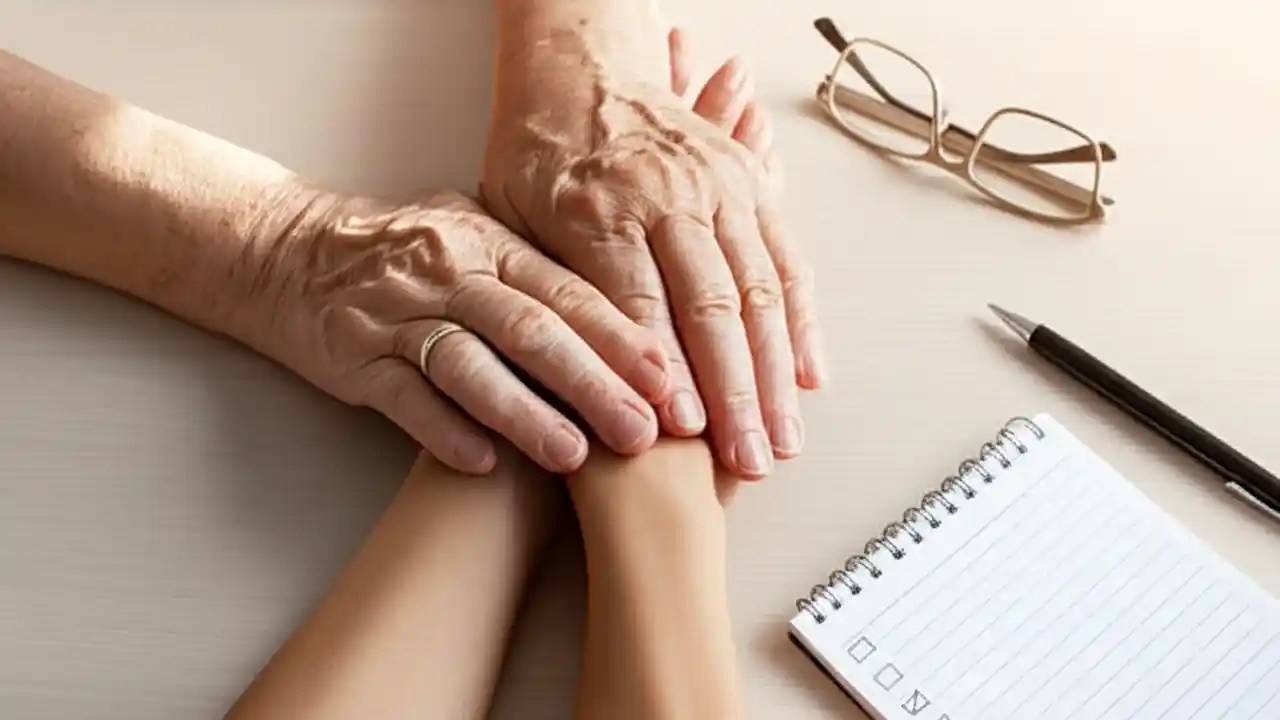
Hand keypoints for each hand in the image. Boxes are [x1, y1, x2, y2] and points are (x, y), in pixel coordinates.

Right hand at [241, 189, 669, 474]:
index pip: (569, 292)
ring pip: (469, 365)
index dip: (622, 337)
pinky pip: (404, 397)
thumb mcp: (474, 235)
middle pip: (530, 329)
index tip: (673, 380)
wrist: (287, 251)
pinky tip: (482, 462)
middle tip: (643, 433)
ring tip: (574, 456)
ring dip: (524, 413)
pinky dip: (443, 429)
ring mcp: (399, 316)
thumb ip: (540, 270)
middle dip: (592, 383)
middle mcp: (450, 273)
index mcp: (491, 242)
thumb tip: (636, 314)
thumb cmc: (405, 251)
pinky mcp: (354, 357)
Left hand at [483, 30, 823, 479]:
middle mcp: (669, 196)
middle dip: (734, 393)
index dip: (662, 372)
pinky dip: (802, 324)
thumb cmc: (535, 150)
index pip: (640, 305)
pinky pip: (787, 261)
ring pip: (758, 292)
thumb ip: (550, 283)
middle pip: (710, 308)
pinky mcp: (750, 187)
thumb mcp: (513, 215)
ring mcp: (718, 188)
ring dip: (775, 374)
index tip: (681, 433)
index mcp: (600, 206)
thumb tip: (582, 370)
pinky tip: (809, 376)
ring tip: (783, 438)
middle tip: (748, 458)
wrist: (577, 64)